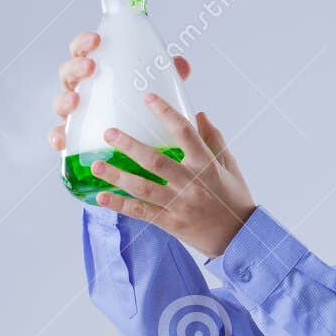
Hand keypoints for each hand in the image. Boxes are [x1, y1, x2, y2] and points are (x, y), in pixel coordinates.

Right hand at [48, 30, 192, 150]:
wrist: (139, 148)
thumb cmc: (142, 108)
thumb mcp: (157, 89)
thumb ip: (167, 76)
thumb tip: (181, 65)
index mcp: (96, 73)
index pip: (84, 51)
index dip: (85, 42)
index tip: (97, 39)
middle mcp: (81, 90)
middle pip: (68, 73)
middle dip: (76, 67)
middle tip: (91, 66)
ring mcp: (75, 114)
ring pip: (61, 103)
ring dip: (64, 99)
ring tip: (76, 99)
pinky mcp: (74, 139)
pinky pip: (60, 137)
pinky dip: (57, 138)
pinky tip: (62, 141)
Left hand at [90, 95, 256, 258]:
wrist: (240, 237)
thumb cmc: (234, 198)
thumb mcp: (230, 166)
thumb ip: (214, 139)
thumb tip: (198, 114)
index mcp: (207, 165)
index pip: (185, 133)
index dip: (166, 113)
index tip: (148, 97)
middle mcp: (191, 184)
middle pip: (156, 162)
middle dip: (130, 146)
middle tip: (109, 133)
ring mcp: (179, 205)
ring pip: (144, 188)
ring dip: (118, 176)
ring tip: (96, 165)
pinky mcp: (170, 223)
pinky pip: (142, 213)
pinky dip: (121, 205)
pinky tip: (101, 198)